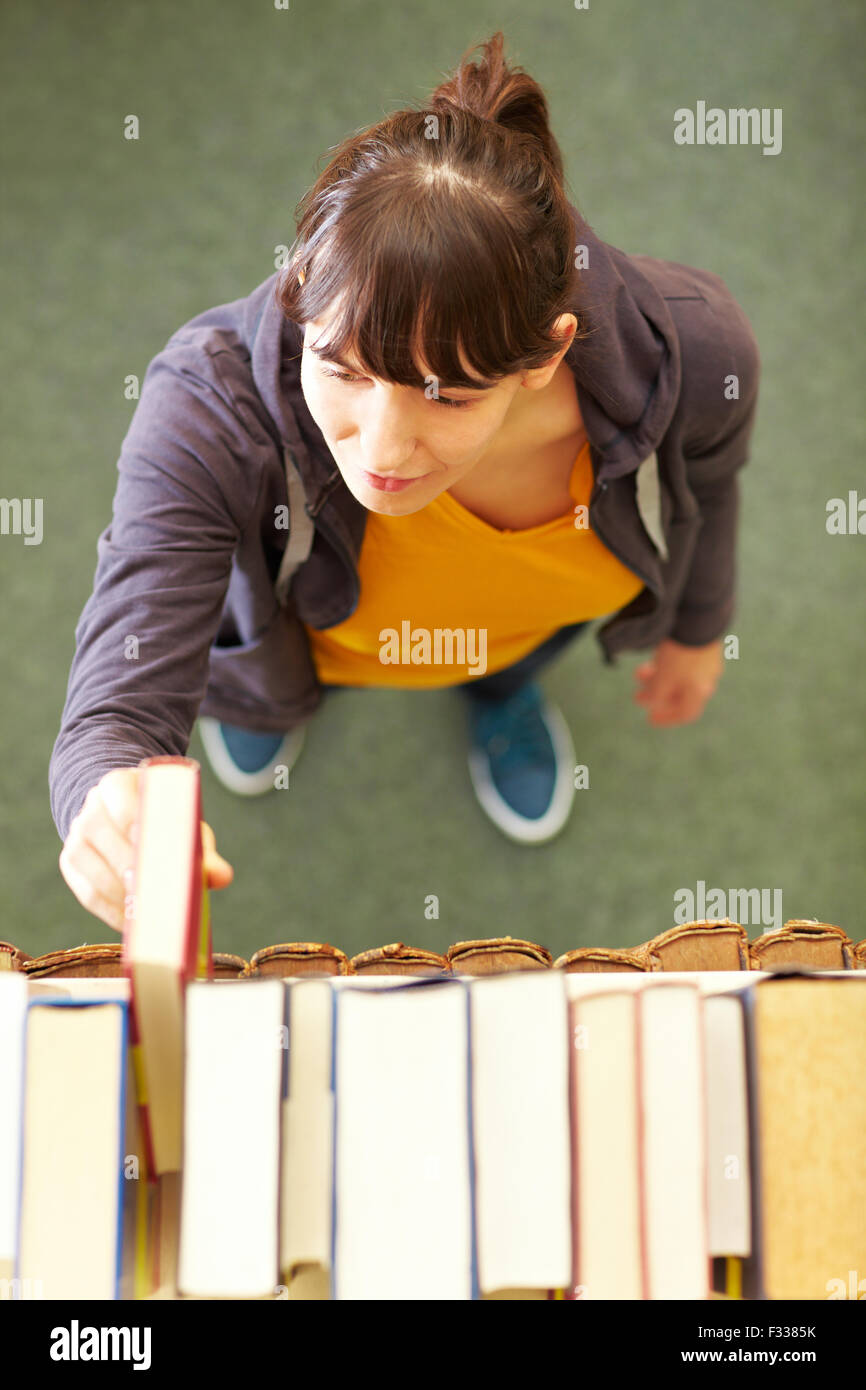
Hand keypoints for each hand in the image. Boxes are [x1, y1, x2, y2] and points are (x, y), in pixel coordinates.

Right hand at [58, 766, 233, 933]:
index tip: (152, 848)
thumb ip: (202, 851)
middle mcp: (92, 807)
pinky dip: (110, 911)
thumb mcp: (183, 826)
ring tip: (145, 910)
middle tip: (151, 890)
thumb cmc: (163, 823)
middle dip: (125, 863)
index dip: (134, 820)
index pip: (120, 794)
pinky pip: (87, 892)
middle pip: (100, 831)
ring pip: (89, 865)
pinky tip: (133, 923)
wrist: (123, 819)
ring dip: (116, 892)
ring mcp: (77, 836)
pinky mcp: (71, 866)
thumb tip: (222, 877)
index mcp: (119, 784)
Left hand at [633, 638, 723, 726]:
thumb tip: (650, 703)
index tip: (650, 718)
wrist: (697, 617)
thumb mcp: (664, 678)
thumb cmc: (680, 653)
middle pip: (680, 695)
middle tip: (638, 694)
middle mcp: (707, 679)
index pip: (686, 714)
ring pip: (680, 677)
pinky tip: (656, 658)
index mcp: (700, 691)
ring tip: (640, 672)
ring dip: (659, 678)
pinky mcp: (703, 645)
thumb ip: (656, 695)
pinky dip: (668, 666)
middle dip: (657, 695)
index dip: (667, 719)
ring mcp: (707, 662)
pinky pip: (684, 663)